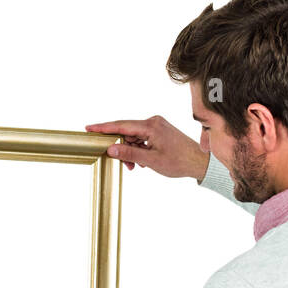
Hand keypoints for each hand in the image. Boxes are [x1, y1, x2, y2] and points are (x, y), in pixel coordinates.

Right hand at [86, 117, 208, 180]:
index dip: (103, 127)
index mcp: (151, 126)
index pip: (121, 125)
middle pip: (126, 132)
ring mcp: (156, 125)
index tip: (89, 128)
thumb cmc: (179, 161)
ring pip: (133, 137)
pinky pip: (141, 138)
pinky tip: (140, 161)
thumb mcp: (151, 160)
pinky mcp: (158, 131)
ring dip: (129, 151)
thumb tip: (111, 148)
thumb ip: (129, 153)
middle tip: (117, 161)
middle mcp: (153, 121)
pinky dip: (137, 149)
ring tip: (133, 166)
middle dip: (119, 147)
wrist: (198, 162)